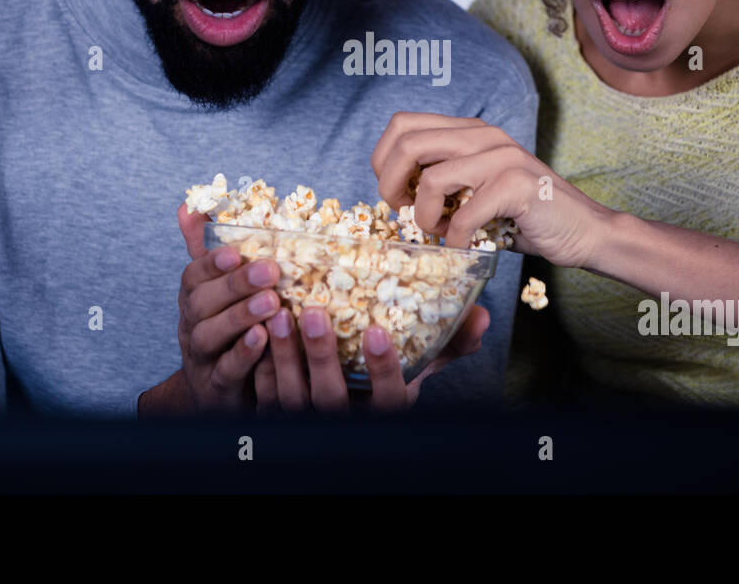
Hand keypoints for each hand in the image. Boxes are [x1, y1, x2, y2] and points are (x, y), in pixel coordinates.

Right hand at [137, 206, 281, 415]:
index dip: (210, 263)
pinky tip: (264, 339)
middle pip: (202, 303)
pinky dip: (243, 355)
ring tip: (271, 303)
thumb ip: (206, 250)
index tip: (233, 251)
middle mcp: (192, 326)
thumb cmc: (226, 330)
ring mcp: (202, 358)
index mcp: (195, 298)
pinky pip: (226, 372)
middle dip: (234, 285)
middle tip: (269, 271)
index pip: (193, 275)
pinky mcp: (217, 388)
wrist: (217, 392)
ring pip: (210, 336)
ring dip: (239, 317)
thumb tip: (189, 204)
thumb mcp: (218, 289)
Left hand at [254, 302, 490, 413]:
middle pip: (332, 400)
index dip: (383, 370)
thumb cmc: (382, 384)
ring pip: (292, 398)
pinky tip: (256, 333)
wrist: (339, 419)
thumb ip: (449, 343)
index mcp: (385, 413)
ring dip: (285, 357)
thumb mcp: (418, 368)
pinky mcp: (274, 420)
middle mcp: (346, 425)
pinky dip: (259, 366)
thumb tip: (482, 313)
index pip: (389, 401)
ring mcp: (306, 426)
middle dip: (322, 357)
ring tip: (277, 315)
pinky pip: (263, 396)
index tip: (378, 332)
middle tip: (313, 312)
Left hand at [371, 111, 618, 269]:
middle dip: (392, 184)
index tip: (395, 193)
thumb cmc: (525, 217)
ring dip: (424, 215)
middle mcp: (484, 135)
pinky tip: (464, 247)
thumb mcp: (476, 190)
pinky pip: (465, 214)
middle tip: (404, 213)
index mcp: (470, 131)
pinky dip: (455, 238)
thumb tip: (396, 195)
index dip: (384, 160)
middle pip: (408, 142)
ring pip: (433, 178)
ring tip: (438, 231)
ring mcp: (502, 157)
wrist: (584, 231)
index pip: (403, 124)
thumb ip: (443, 183)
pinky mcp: (517, 185)